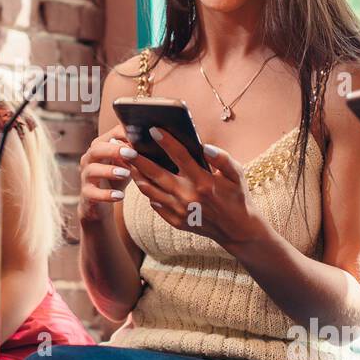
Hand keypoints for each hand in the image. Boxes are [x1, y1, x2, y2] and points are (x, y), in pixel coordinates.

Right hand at [77, 123, 136, 223]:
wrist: (100, 203)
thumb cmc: (116, 179)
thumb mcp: (126, 164)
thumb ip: (134, 153)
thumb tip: (152, 141)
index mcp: (100, 148)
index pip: (110, 135)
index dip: (124, 135)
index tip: (141, 136)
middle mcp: (89, 159)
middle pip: (96, 149)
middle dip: (114, 150)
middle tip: (131, 154)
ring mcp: (86, 177)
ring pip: (92, 170)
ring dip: (109, 171)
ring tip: (126, 173)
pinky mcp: (86, 194)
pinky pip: (93, 193)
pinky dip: (106, 194)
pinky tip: (120, 196)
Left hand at [127, 128, 263, 250]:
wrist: (237, 230)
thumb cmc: (237, 197)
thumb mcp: (237, 175)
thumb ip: (222, 158)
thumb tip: (205, 146)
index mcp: (203, 181)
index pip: (180, 156)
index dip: (165, 141)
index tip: (152, 129)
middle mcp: (188, 196)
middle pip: (156, 173)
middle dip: (137, 159)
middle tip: (122, 147)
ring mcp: (180, 210)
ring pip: (150, 190)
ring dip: (136, 175)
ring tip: (126, 162)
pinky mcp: (175, 221)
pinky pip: (155, 204)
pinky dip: (147, 192)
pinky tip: (140, 180)